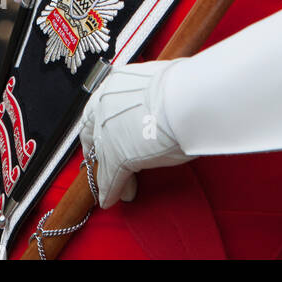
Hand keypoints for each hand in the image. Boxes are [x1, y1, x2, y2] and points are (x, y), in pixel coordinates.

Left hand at [79, 60, 189, 207]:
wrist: (185, 99)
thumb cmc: (183, 88)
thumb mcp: (160, 86)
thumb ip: (150, 97)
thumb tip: (161, 101)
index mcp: (117, 83)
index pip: (98, 107)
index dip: (99, 125)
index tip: (101, 135)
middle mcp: (106, 104)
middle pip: (97, 134)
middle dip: (102, 152)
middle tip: (104, 164)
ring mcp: (109, 130)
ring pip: (104, 156)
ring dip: (111, 175)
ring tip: (122, 189)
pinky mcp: (117, 156)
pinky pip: (110, 176)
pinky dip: (112, 190)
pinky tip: (111, 198)